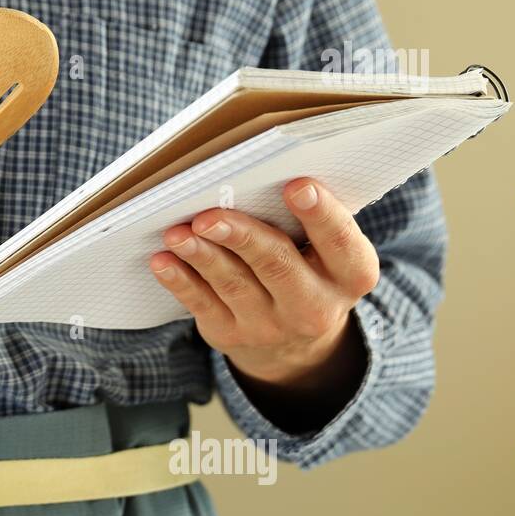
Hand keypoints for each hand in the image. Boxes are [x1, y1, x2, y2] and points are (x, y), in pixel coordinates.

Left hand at [148, 178, 376, 421]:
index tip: (296, 185)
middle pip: (277, 265)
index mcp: (351, 274)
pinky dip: (180, 280)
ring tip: (177, 233)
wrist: (294, 341)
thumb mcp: (325, 251)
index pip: (340, 242)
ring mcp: (271, 326)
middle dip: (241, 236)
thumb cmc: (307, 267)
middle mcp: (315, 306)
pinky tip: (163, 260)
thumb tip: (253, 173)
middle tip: (208, 215)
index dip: (321, 215)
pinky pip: (202, 305)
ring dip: (202, 255)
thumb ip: (305, 219)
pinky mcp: (231, 335)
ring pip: (233, 284)